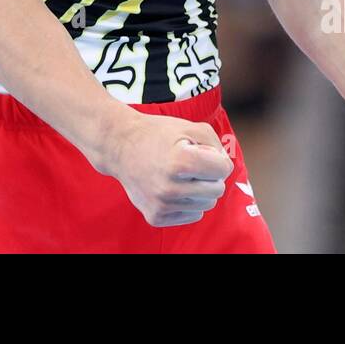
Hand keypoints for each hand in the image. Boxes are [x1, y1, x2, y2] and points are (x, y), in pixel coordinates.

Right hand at [99, 112, 233, 227]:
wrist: (120, 146)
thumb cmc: (158, 134)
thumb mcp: (190, 127)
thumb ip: (216, 145)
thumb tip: (225, 170)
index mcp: (180, 162)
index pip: (223, 169)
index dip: (217, 158)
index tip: (203, 151)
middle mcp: (170, 187)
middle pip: (217, 190)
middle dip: (209, 175)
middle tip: (190, 163)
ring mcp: (161, 205)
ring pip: (206, 204)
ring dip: (199, 190)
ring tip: (179, 174)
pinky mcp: (155, 217)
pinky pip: (192, 215)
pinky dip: (188, 202)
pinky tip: (171, 186)